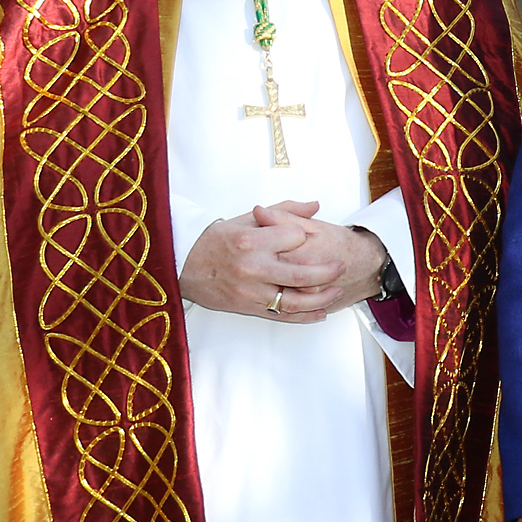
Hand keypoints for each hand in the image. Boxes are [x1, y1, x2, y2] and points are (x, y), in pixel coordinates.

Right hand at [179, 201, 382, 321]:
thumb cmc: (214, 240)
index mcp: (251, 241)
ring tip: (337, 290)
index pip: (294, 238)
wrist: (180, 267)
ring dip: (321, 298)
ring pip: (294, 300)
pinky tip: (320, 312)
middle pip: (301, 274)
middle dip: (327, 271)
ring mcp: (251, 291)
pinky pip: (281, 315)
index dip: (305, 236)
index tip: (307, 236)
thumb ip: (282, 211)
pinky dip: (303, 316)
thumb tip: (315, 205)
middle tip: (341, 266)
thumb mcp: (244, 219)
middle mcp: (252, 267)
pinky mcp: (248, 307)